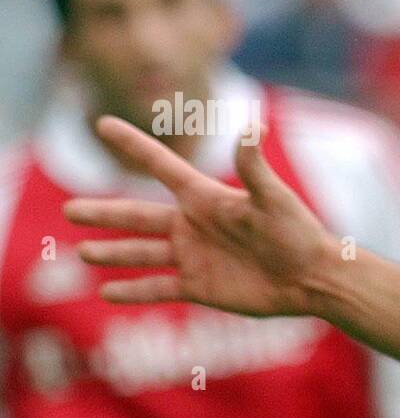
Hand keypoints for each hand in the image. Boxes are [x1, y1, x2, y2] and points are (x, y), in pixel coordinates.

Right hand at [63, 116, 334, 314]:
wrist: (313, 278)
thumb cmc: (298, 232)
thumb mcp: (273, 197)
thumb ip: (253, 166)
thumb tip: (253, 125)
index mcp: (206, 198)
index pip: (161, 166)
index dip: (133, 144)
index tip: (102, 123)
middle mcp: (194, 225)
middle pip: (138, 216)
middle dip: (104, 213)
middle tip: (69, 210)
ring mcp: (195, 257)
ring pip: (142, 253)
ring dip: (111, 253)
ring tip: (79, 253)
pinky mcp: (201, 287)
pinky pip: (159, 288)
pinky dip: (133, 291)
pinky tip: (107, 294)